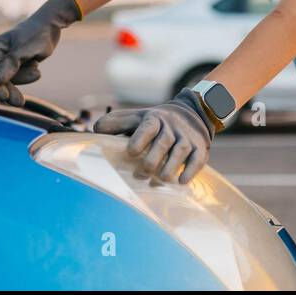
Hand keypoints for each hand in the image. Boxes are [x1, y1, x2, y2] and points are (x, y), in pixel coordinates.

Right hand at [0, 0, 80, 105]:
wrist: (52, 26)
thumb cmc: (37, 33)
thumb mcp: (24, 49)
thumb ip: (11, 65)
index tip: (3, 97)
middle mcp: (0, 55)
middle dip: (9, 90)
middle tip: (19, 103)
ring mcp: (9, 60)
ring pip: (11, 81)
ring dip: (24, 79)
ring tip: (37, 69)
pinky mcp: (19, 64)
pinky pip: (21, 77)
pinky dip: (29, 75)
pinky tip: (37, 65)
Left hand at [92, 88, 215, 182]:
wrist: (193, 112)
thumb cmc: (157, 122)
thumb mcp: (139, 117)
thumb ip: (117, 123)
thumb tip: (95, 129)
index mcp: (154, 119)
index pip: (148, 127)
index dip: (140, 139)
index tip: (131, 152)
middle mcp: (172, 127)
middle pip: (163, 142)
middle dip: (153, 159)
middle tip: (142, 172)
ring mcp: (187, 138)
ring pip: (180, 151)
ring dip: (170, 167)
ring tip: (160, 179)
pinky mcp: (200, 148)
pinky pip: (197, 159)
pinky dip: (190, 170)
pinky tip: (181, 181)